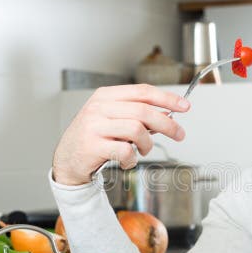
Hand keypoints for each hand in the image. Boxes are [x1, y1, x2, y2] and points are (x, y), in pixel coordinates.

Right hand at [52, 84, 189, 184]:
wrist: (66, 159)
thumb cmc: (94, 138)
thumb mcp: (114, 120)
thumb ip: (137, 115)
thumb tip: (168, 114)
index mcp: (106, 96)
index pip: (143, 92)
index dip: (167, 98)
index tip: (185, 106)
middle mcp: (99, 108)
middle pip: (143, 111)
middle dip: (167, 123)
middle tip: (179, 134)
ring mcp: (94, 126)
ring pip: (136, 130)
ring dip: (147, 144)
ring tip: (143, 150)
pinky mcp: (92, 146)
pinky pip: (125, 151)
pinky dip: (132, 159)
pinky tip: (127, 161)